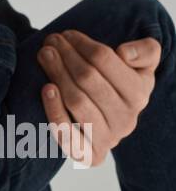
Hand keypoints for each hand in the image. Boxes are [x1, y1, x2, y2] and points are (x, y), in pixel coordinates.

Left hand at [37, 29, 159, 165]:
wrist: (109, 118)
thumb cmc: (120, 82)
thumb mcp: (141, 63)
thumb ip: (145, 51)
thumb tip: (124, 53)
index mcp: (139, 94)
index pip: (106, 60)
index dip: (82, 44)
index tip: (67, 34)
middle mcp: (126, 120)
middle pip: (88, 79)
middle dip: (66, 56)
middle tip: (50, 41)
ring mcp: (107, 139)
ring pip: (77, 102)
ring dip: (57, 74)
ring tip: (44, 55)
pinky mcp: (88, 156)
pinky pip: (68, 136)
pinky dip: (55, 111)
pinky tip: (46, 89)